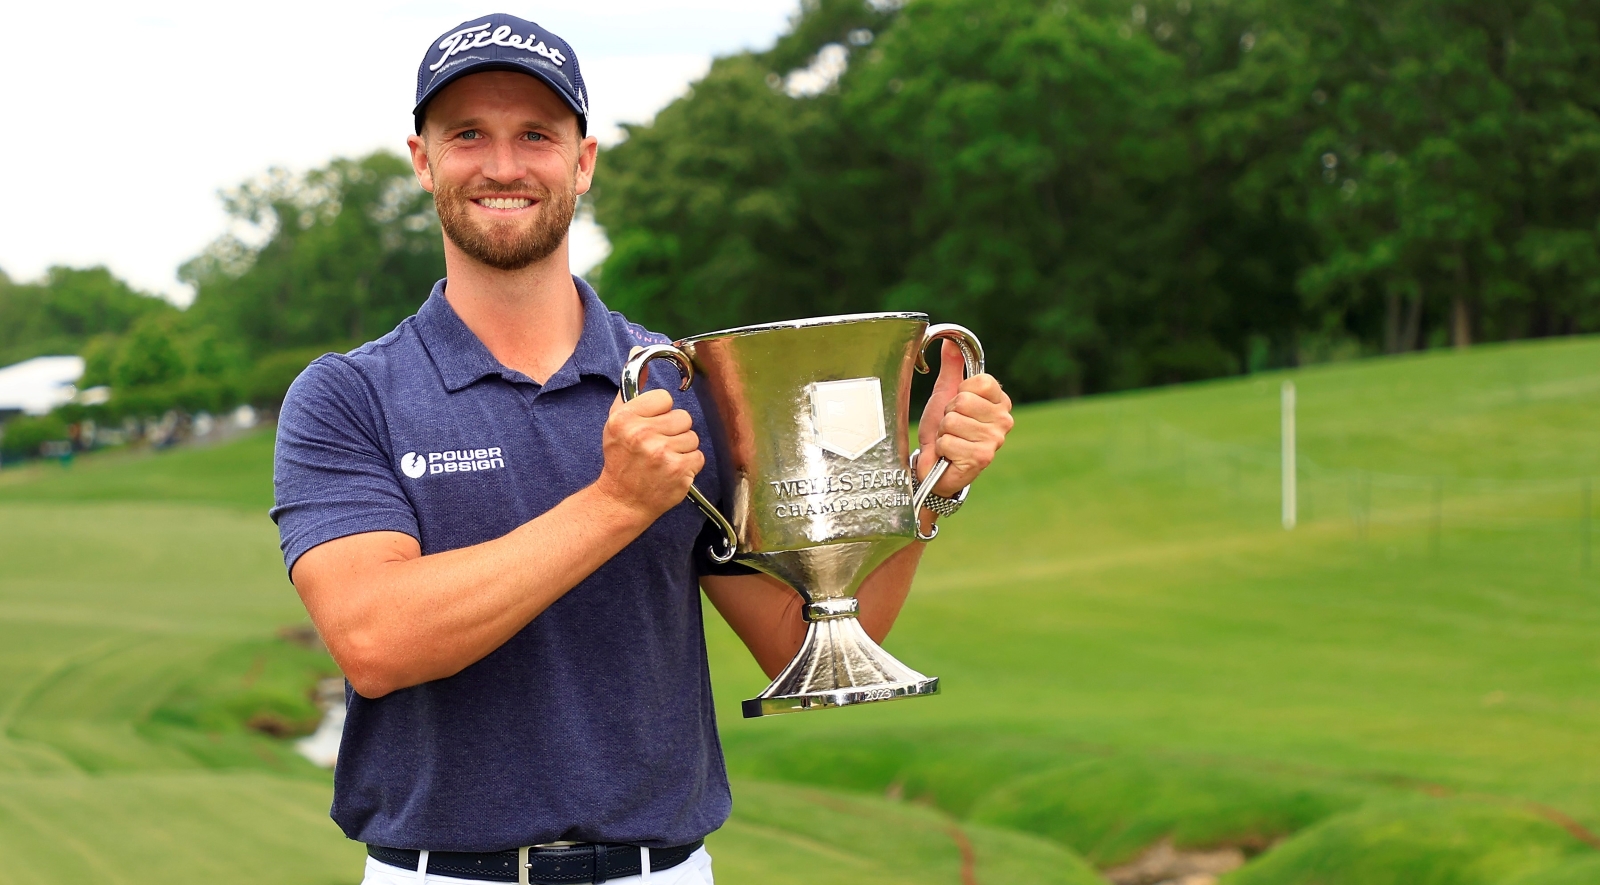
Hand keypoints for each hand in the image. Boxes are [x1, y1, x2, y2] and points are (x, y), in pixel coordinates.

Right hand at [594, 388, 704, 519]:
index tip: (652, 425)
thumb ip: (631, 392)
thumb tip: (640, 357)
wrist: (622, 501)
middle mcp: (642, 435)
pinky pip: (699, 456)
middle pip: (683, 417)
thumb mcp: (617, 423)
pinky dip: (689, 465)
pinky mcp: (679, 471)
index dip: (661, 413)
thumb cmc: (621, 460)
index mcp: (625, 419)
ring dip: (682, 449)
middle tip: (658, 446)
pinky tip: (672, 471)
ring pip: (693, 437)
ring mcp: (662, 454)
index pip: (664, 398)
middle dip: (674, 431)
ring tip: (664, 460)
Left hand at [916, 341, 1013, 496]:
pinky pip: (948, 441)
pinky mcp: (982, 457)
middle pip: (963, 401)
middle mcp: (1004, 420)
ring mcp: (995, 439)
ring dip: (944, 432)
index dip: (960, 392)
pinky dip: (942, 448)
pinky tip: (949, 455)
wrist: (936, 465)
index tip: (959, 405)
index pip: (979, 381)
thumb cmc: (944, 430)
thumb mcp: (946, 394)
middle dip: (948, 414)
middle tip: (952, 426)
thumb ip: (952, 368)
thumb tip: (950, 341)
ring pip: (953, 421)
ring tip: (950, 440)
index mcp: (1000, 401)